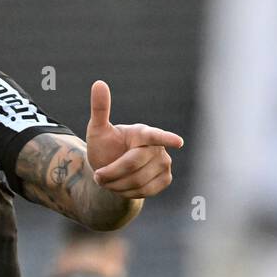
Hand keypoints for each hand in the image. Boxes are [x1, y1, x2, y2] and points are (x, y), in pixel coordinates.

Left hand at [86, 80, 182, 198]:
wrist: (111, 170)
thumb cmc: (105, 147)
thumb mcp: (98, 130)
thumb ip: (100, 109)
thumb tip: (99, 83)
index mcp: (142, 132)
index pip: (155, 136)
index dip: (166, 139)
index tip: (178, 142)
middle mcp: (158, 147)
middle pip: (133, 165)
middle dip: (111, 173)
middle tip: (98, 176)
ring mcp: (165, 163)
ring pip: (138, 182)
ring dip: (117, 185)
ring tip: (110, 180)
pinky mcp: (166, 179)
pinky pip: (145, 192)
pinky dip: (128, 193)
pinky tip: (123, 186)